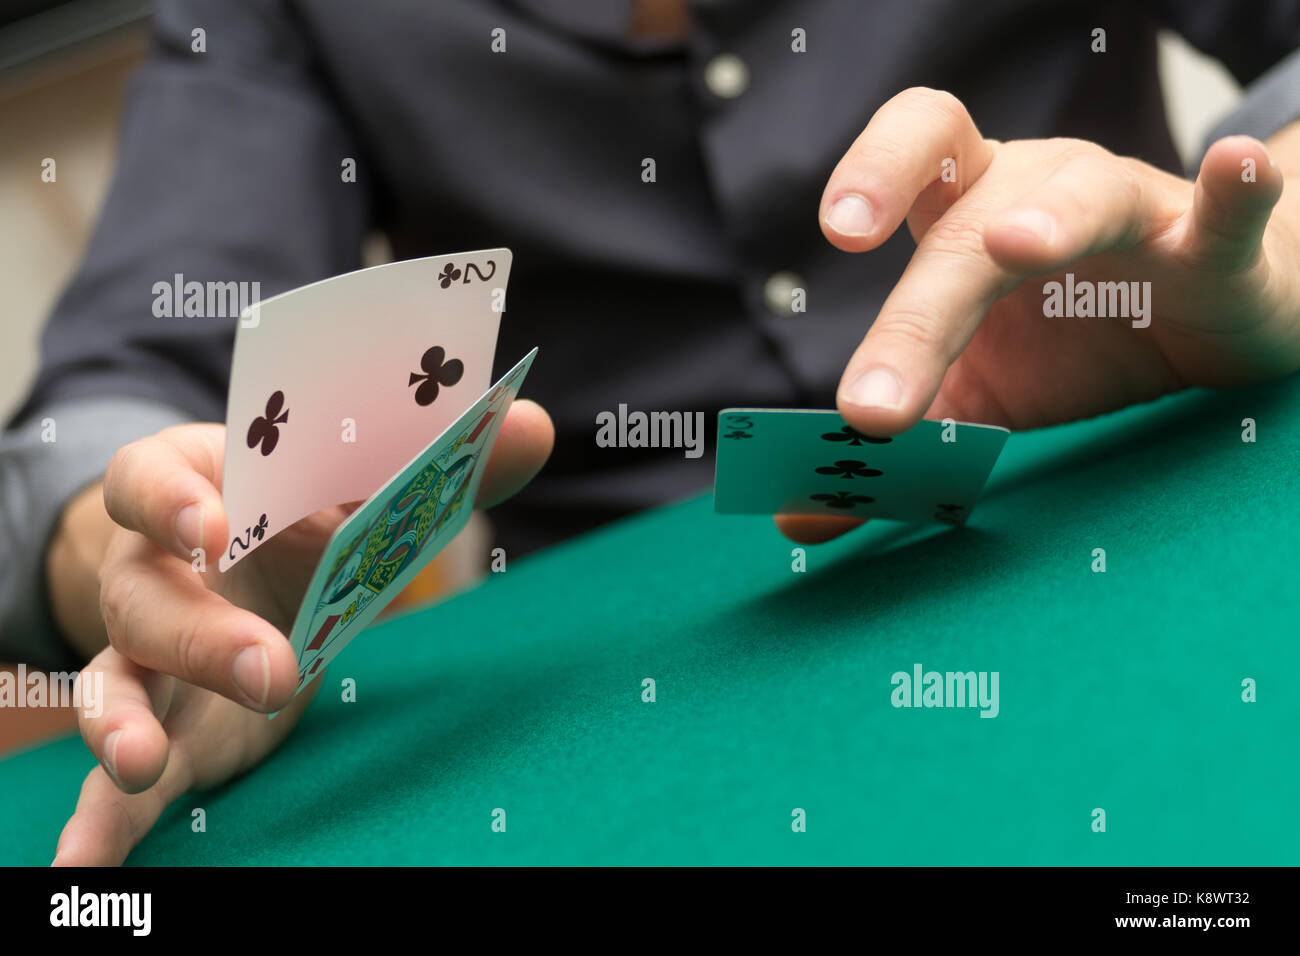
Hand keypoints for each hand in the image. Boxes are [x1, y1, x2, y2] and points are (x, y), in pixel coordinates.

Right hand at [51, 401, 553, 864]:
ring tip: (142, 764)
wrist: (249, 565)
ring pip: (114, 680)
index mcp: (200, 489)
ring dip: (121, 724)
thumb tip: (534, 427)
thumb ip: (443, 466)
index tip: (214, 526)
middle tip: (273, 666)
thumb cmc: (306, 515)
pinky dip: (97, 820)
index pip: (153, 478)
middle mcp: (154, 568)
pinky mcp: (164, 723)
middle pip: (147, 597)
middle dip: (203, 634)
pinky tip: (85, 867)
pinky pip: (113, 775)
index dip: (173, 500)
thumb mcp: (362, 490)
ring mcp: (147, 652)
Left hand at [781, 87, 1299, 543]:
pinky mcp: (1212, 249)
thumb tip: (799, 514)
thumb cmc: (1076, 342)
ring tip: (1014, 248)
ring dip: (1051, 218)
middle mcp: (1036, 193)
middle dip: (921, 303)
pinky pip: (1224, 211)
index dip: (873, 175)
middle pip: (970, 216)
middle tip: (872, 397)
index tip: (835, 235)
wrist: (1206, 321)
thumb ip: (895, 442)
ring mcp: (1129, 210)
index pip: (914, 159)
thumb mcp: (975, 393)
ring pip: (1084, 194)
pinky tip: (1234, 169)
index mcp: (965, 215)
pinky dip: (1231, 192)